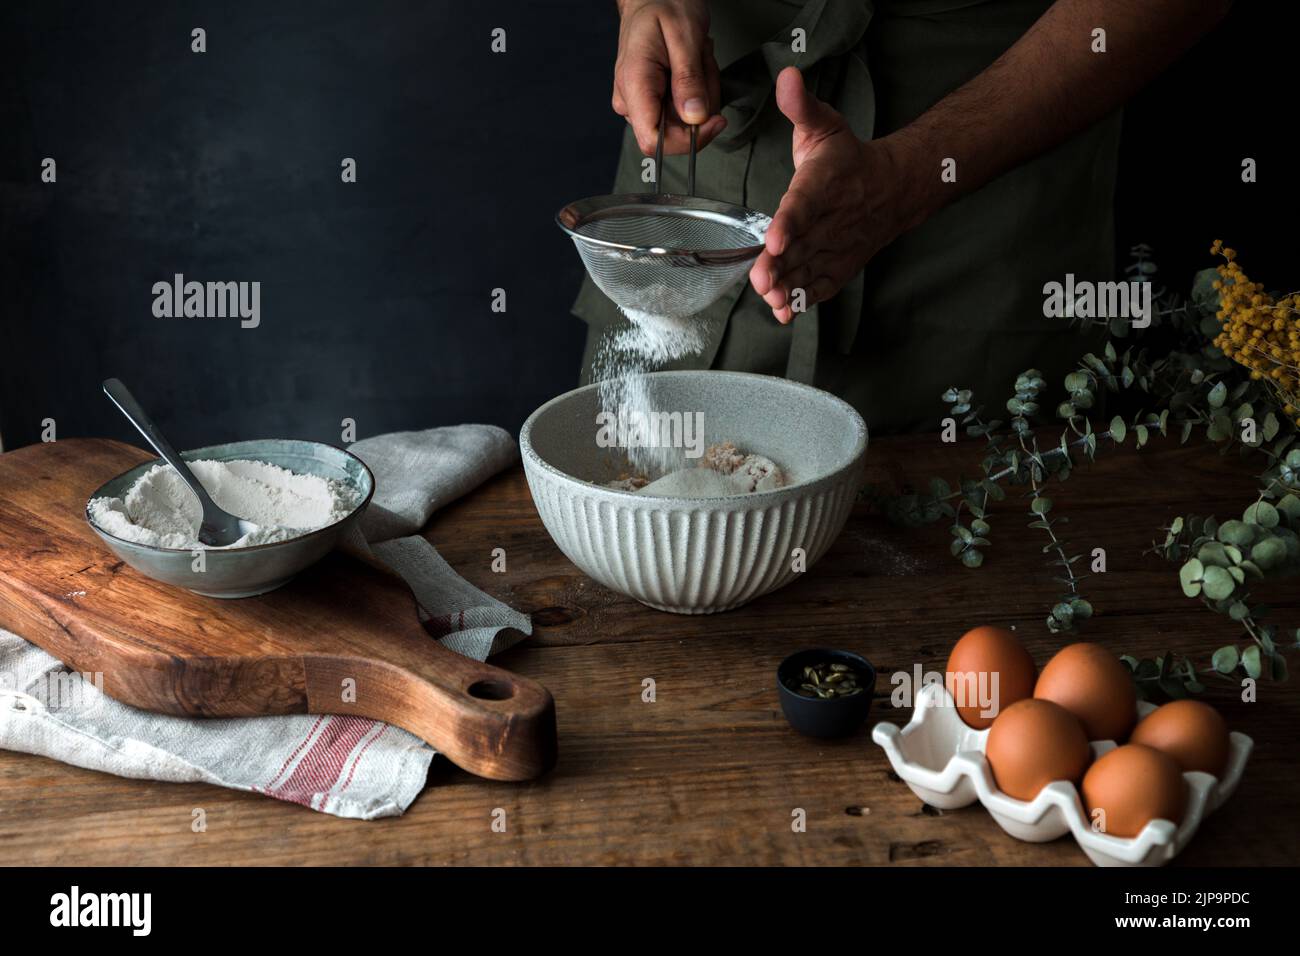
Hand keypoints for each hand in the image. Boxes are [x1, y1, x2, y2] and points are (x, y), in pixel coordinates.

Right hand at [613, 0, 726, 154]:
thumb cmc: (664, 5)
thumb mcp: (685, 36)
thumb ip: (689, 80)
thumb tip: (694, 118)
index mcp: (634, 84)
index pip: (653, 140)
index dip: (687, 140)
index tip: (714, 120)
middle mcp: (631, 100)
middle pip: (675, 132)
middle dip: (702, 104)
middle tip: (703, 64)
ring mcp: (641, 102)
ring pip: (685, 122)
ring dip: (703, 91)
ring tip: (697, 57)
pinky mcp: (653, 101)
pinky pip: (684, 111)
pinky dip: (699, 89)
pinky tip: (694, 65)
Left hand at [750, 67, 921, 323]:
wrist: (893, 188)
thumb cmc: (847, 158)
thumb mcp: (826, 125)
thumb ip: (802, 106)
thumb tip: (787, 76)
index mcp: (825, 183)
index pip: (805, 204)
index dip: (790, 223)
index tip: (774, 240)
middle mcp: (833, 218)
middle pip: (805, 245)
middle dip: (782, 265)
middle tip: (761, 279)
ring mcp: (838, 245)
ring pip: (812, 269)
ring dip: (791, 285)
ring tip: (770, 297)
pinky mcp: (840, 264)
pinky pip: (823, 284)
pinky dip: (806, 300)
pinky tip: (785, 311)